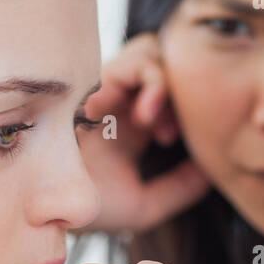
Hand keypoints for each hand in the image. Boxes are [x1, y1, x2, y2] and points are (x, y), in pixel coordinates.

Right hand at [79, 33, 210, 234]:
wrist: (49, 210)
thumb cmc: (90, 212)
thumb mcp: (145, 206)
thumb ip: (181, 188)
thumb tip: (214, 166)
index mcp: (134, 126)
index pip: (172, 96)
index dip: (182, 110)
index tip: (171, 141)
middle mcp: (121, 101)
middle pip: (164, 64)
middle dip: (175, 90)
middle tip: (165, 129)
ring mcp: (106, 86)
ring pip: (151, 51)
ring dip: (160, 82)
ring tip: (150, 119)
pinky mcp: (91, 78)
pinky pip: (130, 59)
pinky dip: (141, 80)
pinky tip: (136, 114)